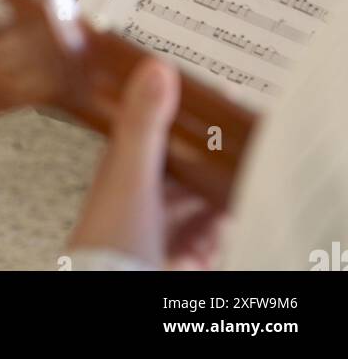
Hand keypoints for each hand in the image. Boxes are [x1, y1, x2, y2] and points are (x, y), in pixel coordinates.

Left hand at [67, 58, 225, 269]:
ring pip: (200, 201)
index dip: (180, 112)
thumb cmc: (112, 238)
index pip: (153, 130)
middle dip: (211, 152)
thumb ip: (144, 122)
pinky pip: (210, 237)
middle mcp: (141, 198)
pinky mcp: (181, 259)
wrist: (117, 293)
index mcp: (122, 171)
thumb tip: (157, 66)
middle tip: (240, 134)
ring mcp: (162, 230)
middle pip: (183, 166)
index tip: (209, 94)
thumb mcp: (131, 172)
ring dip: (222, 189)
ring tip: (246, 172)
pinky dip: (225, 227)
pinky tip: (235, 216)